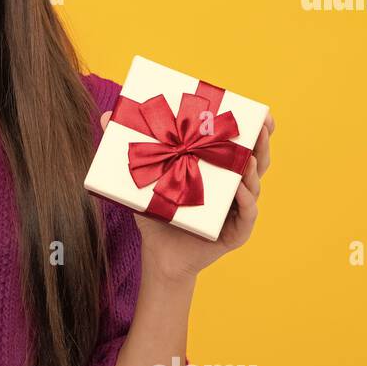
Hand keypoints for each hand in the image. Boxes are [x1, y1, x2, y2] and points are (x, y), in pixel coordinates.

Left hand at [98, 110, 274, 281]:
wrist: (159, 254)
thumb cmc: (157, 211)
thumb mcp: (145, 176)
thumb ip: (132, 145)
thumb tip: (105, 115)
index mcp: (219, 168)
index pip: (242, 143)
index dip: (255, 127)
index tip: (259, 111)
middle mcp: (234, 186)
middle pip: (256, 159)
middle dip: (261, 141)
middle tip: (261, 125)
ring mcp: (238, 209)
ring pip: (255, 185)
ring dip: (253, 169)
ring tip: (248, 156)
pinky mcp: (237, 232)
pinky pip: (247, 214)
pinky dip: (246, 201)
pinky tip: (240, 190)